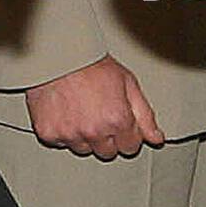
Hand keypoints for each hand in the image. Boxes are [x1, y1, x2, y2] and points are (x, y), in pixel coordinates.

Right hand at [26, 55, 164, 159]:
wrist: (57, 54)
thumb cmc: (92, 64)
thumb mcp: (127, 83)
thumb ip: (145, 115)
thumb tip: (156, 138)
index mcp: (117, 120)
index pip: (130, 147)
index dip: (126, 132)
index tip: (117, 119)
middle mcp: (94, 131)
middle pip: (107, 152)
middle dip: (106, 137)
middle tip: (97, 113)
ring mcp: (69, 134)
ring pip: (83, 149)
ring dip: (83, 136)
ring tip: (79, 110)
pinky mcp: (48, 132)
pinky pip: (59, 142)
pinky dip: (62, 130)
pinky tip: (64, 111)